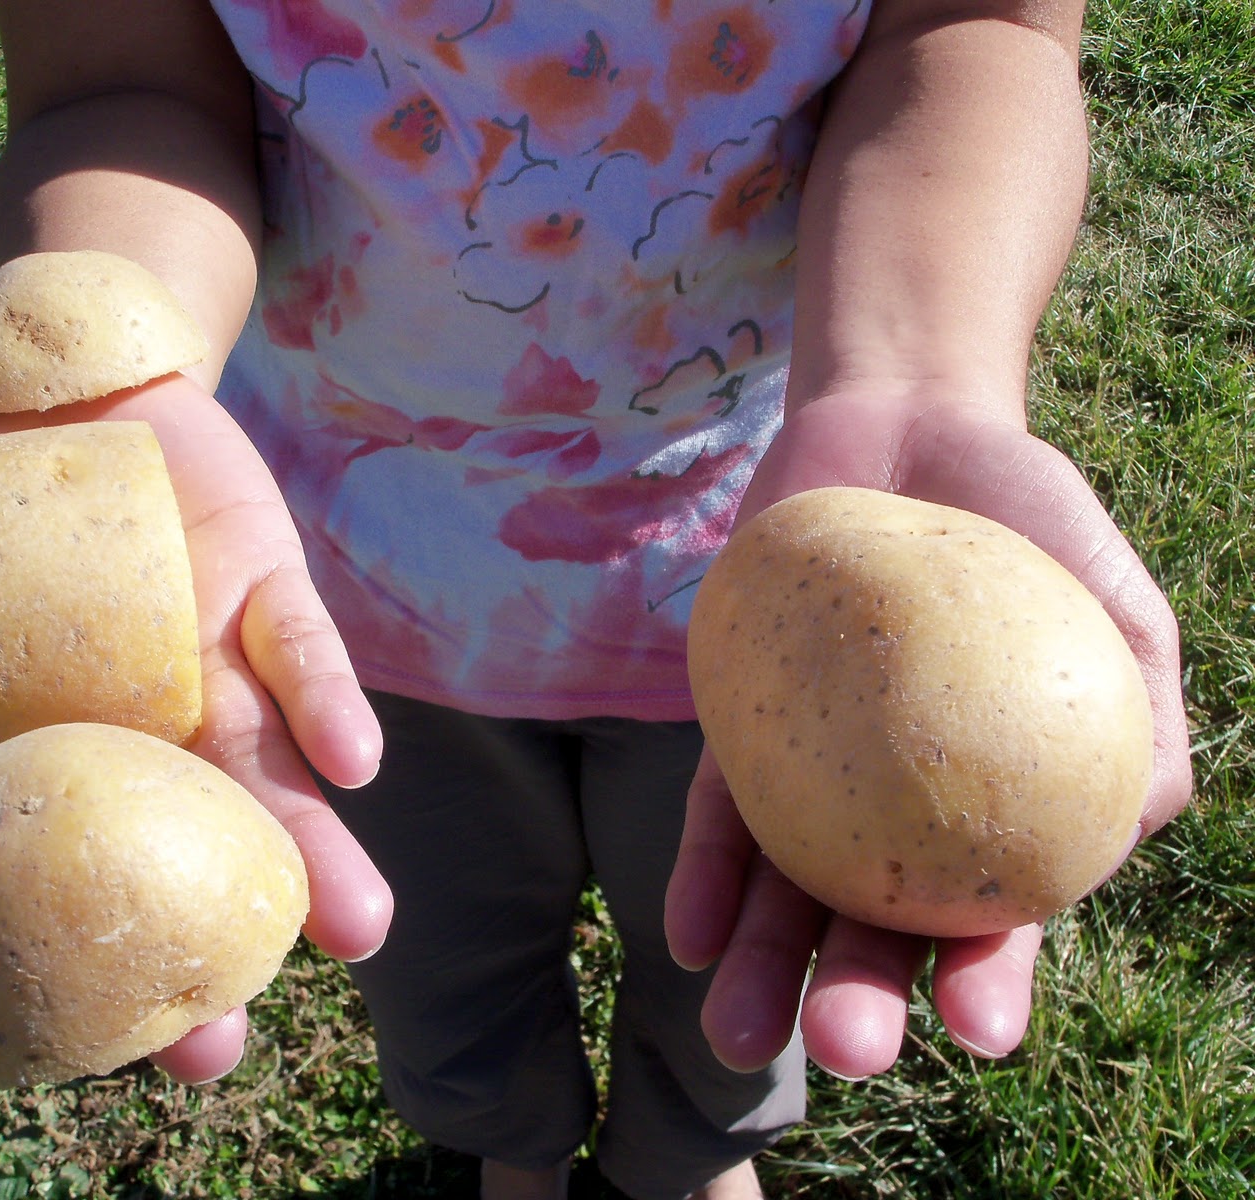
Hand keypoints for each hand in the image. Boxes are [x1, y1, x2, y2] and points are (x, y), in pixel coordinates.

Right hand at [0, 376, 392, 1082]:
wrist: (52, 381)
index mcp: (41, 746)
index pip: (68, 874)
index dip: (85, 964)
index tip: (92, 1055)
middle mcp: (142, 730)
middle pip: (182, 855)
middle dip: (210, 949)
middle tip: (218, 1047)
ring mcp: (213, 666)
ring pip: (271, 776)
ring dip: (312, 851)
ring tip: (355, 928)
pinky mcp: (268, 593)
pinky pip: (302, 654)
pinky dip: (327, 701)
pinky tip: (350, 761)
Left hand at [665, 389, 1191, 1078]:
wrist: (913, 431)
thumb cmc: (1033, 532)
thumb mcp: (1119, 619)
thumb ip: (1143, 730)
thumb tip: (1129, 836)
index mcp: (995, 814)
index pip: (991, 921)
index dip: (987, 983)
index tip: (978, 1030)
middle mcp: (897, 816)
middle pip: (875, 928)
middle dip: (856, 1000)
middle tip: (841, 1046)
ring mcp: (813, 777)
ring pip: (784, 891)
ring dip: (760, 965)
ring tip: (734, 1033)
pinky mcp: (742, 729)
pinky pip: (719, 809)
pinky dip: (702, 871)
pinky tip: (687, 931)